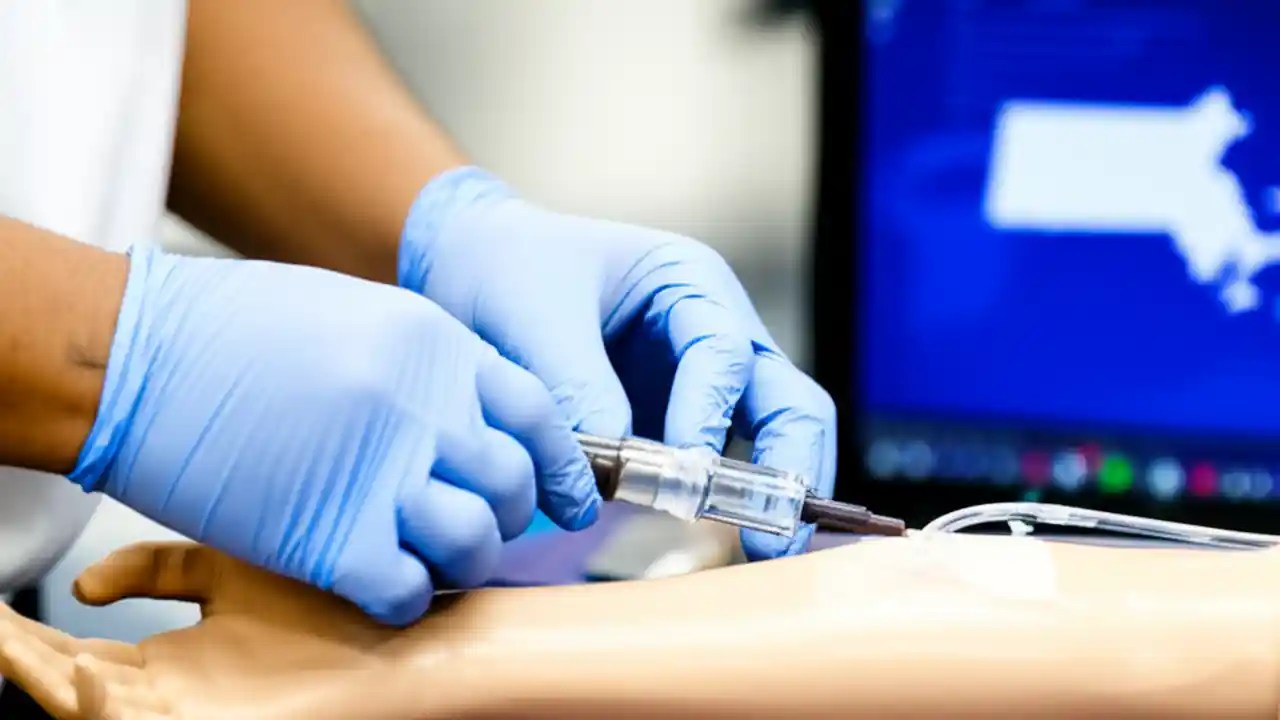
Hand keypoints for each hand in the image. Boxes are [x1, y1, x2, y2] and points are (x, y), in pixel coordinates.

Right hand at [0, 542, 452, 719]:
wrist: (408, 616)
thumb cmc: (334, 598)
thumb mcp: (226, 569)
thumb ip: (158, 567)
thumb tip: (85, 588)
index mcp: (168, 662)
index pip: (71, 651)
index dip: (22, 631)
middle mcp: (173, 694)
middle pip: (65, 683)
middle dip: (14, 654)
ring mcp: (196, 715)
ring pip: (91, 711)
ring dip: (39, 679)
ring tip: (9, 646)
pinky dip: (102, 707)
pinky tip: (80, 672)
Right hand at [69, 248, 598, 624]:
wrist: (137, 355)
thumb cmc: (236, 331)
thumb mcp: (358, 314)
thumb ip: (428, 368)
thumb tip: (476, 423)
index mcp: (434, 347)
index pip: (538, 414)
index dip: (560, 465)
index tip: (568, 497)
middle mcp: (421, 408)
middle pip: (511, 484)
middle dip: (508, 516)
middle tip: (480, 525)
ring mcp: (377, 473)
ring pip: (475, 544)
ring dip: (463, 561)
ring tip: (430, 555)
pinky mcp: (327, 537)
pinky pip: (406, 592)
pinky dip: (405, 598)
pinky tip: (381, 581)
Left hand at [399, 168, 835, 558]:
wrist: (463, 272)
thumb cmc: (506, 266)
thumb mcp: (535, 312)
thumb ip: (576, 387)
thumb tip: (609, 477)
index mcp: (690, 284)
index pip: (726, 352)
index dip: (710, 410)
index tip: (686, 464)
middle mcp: (713, 334)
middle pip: (786, 399)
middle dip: (790, 466)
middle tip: (772, 534)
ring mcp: (698, 388)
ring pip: (770, 441)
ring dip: (770, 496)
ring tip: (761, 554)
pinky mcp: (672, 431)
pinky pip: (716, 473)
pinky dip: (726, 507)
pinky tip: (722, 549)